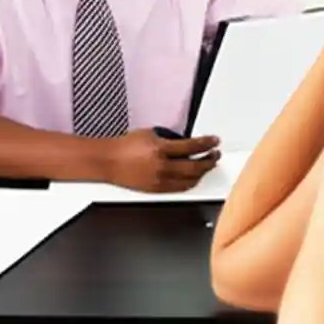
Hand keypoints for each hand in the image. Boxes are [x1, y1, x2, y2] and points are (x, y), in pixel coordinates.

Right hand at [103, 130, 220, 192]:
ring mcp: (159, 180)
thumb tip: (186, 141)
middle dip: (209, 159)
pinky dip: (190, 182)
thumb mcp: (150, 133)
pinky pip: (179, 188)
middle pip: (195, 166)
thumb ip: (170, 138)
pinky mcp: (156, 190)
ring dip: (202, 172)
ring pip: (189, 180)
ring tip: (208, 165)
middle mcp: (161, 166)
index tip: (214, 141)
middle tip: (215, 154)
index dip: (207, 143)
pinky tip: (195, 177)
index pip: (192, 146)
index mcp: (160, 149)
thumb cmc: (125, 146)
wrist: (108, 161)